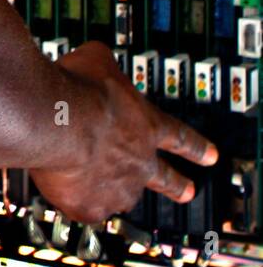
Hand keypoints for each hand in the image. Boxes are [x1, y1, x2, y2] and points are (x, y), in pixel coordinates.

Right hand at [29, 42, 217, 224]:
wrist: (55, 119)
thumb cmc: (76, 89)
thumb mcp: (97, 60)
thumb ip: (104, 65)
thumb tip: (96, 58)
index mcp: (146, 125)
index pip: (180, 137)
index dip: (196, 146)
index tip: (210, 156)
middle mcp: (138, 160)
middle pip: (165, 178)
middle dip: (177, 185)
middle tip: (188, 191)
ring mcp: (116, 186)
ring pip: (123, 197)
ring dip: (117, 195)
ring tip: (108, 196)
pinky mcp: (88, 205)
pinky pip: (84, 208)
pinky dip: (76, 202)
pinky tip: (67, 195)